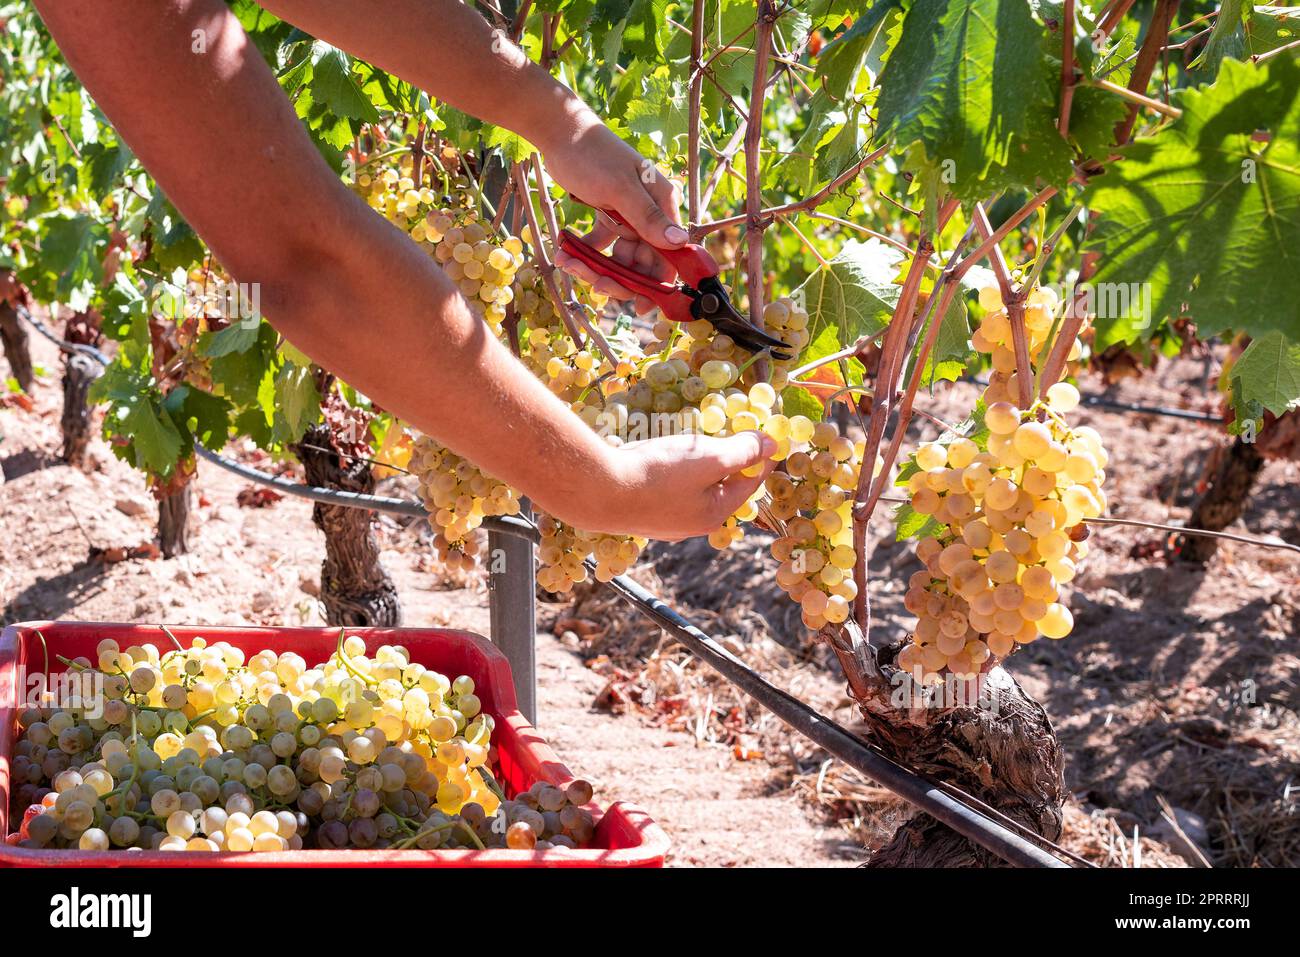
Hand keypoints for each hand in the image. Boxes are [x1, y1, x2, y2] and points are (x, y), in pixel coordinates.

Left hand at [542, 117, 687, 313]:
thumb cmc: (591, 154)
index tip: (641, 306)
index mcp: (662, 204)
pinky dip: (584, 253)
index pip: (670, 254)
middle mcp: (650, 213)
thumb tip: (682, 243)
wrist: (559, 131)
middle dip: (618, 277)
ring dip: (595, 267)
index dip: (658, 283)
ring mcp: (628, 216)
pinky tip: (564, 254)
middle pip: (643, 262)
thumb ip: (648, 218)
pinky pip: (601, 246)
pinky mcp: (606, 216)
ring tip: (569, 264)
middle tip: (593, 283)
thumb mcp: (619, 188)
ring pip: (619, 258)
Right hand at [557, 431, 777, 540]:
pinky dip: (677, 472)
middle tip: (736, 436)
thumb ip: (741, 452)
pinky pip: (670, 489)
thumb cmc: (657, 475)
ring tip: (701, 445)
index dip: (762, 458)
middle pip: (722, 488)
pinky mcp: (641, 511)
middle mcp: (691, 524)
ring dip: (701, 467)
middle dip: (731, 463)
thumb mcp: (707, 459)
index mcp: (713, 514)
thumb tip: (772, 445)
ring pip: (694, 490)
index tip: (770, 438)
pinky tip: (666, 458)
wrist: (598, 491)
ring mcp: (664, 521)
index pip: (749, 483)